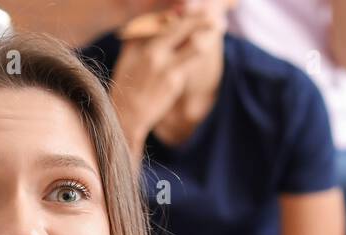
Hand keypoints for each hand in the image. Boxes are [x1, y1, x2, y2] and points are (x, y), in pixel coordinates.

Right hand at [110, 12, 212, 148]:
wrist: (126, 114)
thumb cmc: (127, 82)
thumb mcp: (129, 55)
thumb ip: (143, 35)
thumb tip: (162, 19)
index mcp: (145, 47)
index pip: (171, 24)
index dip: (189, 15)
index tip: (199, 10)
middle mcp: (157, 56)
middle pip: (186, 31)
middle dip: (204, 21)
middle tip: (218, 18)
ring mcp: (168, 71)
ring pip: (196, 47)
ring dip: (209, 36)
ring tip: (219, 27)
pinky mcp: (175, 84)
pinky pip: (190, 63)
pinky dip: (198, 52)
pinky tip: (207, 44)